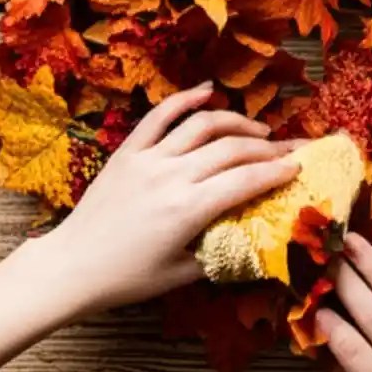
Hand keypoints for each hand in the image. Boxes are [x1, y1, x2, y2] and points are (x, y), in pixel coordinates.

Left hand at [47, 81, 300, 314]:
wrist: (72, 266)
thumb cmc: (127, 278)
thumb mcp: (182, 274)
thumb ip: (221, 250)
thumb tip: (254, 236)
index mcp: (188, 210)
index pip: (246, 180)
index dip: (277, 171)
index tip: (298, 167)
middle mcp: (171, 176)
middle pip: (232, 149)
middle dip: (267, 147)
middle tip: (288, 149)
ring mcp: (147, 159)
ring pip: (202, 125)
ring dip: (237, 123)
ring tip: (259, 131)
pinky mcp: (127, 151)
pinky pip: (160, 116)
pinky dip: (185, 99)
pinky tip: (208, 92)